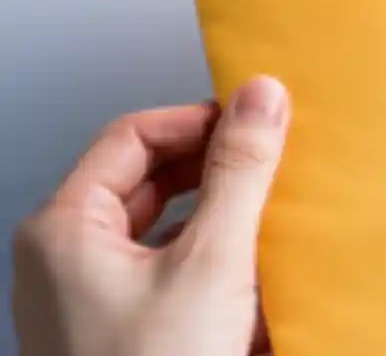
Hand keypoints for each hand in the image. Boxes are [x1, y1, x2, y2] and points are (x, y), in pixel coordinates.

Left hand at [11, 77, 289, 355]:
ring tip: (272, 218)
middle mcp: (69, 260)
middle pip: (149, 180)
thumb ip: (240, 175)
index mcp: (66, 229)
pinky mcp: (125, 333)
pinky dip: (216, 264)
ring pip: (165, 227)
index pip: (134, 136)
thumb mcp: (212, 265)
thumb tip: (262, 99)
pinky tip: (258, 278)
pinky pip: (172, 274)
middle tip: (272, 163)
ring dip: (222, 216)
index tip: (257, 122)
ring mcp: (93, 300)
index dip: (200, 120)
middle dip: (217, 169)